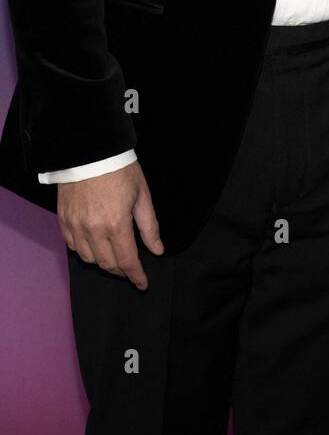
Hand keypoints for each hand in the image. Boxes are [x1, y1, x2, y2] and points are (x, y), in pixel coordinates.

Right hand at [58, 161, 163, 289]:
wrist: (90, 151)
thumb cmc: (120, 170)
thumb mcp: (142, 195)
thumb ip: (149, 227)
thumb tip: (157, 250)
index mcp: (117, 224)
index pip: (127, 261)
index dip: (136, 276)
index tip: (143, 283)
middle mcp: (94, 230)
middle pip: (108, 264)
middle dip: (122, 271)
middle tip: (131, 270)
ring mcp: (76, 226)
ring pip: (89, 259)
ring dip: (104, 263)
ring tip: (114, 258)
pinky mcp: (64, 221)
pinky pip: (73, 247)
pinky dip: (85, 252)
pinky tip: (95, 247)